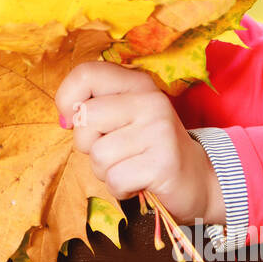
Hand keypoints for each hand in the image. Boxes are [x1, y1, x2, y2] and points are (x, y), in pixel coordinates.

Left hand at [54, 62, 223, 225]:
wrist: (196, 179)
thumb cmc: (146, 148)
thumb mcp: (123, 116)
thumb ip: (93, 107)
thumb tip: (65, 117)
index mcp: (137, 83)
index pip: (86, 73)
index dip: (67, 98)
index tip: (72, 119)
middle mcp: (150, 101)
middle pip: (85, 118)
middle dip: (87, 143)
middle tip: (114, 150)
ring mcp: (159, 131)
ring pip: (98, 154)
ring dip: (105, 170)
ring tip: (130, 166)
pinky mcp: (163, 163)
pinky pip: (114, 179)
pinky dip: (120, 188)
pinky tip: (139, 182)